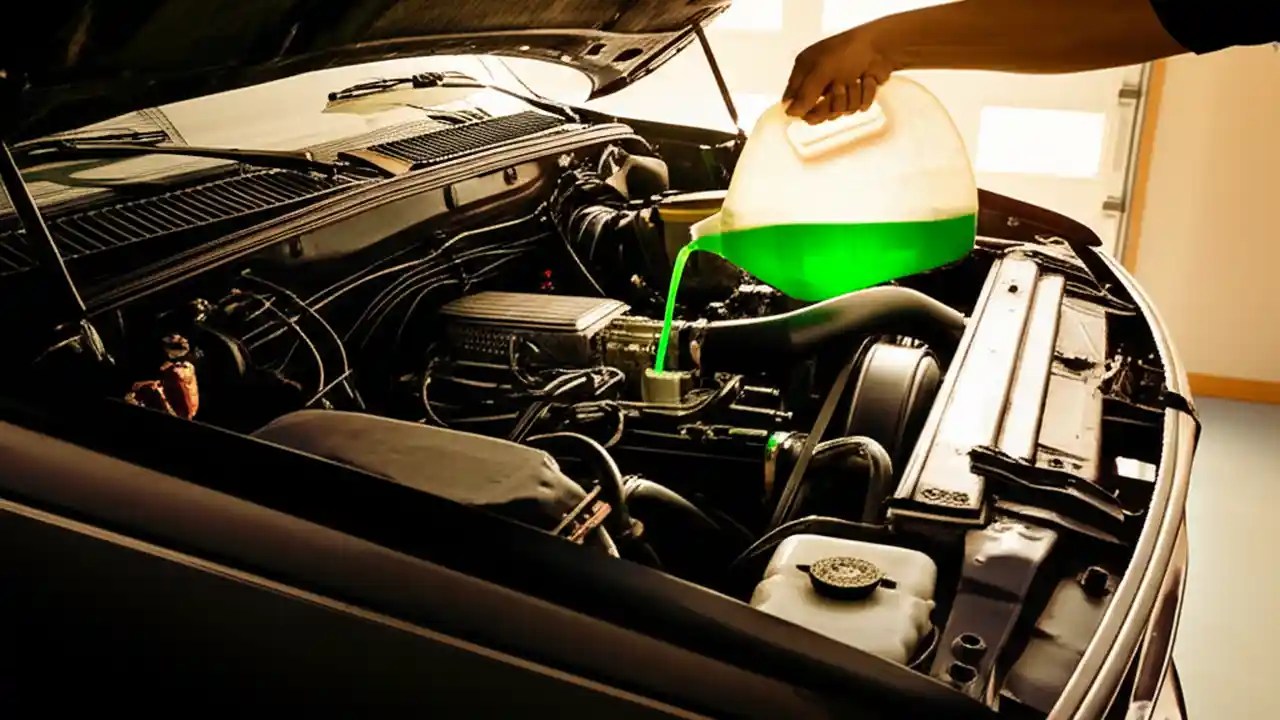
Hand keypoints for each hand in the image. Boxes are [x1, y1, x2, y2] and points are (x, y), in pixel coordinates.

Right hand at [783, 26, 898, 123]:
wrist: (882, 46)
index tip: (811, 114)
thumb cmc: (848, 53)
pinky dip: (865, 94)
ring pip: (840, 110)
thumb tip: (789, 113)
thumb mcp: (822, 71)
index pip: (794, 99)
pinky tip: (867, 79)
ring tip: (856, 79)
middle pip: (818, 111)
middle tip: (840, 89)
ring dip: (851, 97)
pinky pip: (857, 106)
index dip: (803, 109)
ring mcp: (839, 88)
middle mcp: (819, 80)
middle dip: (832, 103)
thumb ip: (805, 94)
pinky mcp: (857, 93)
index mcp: (806, 69)